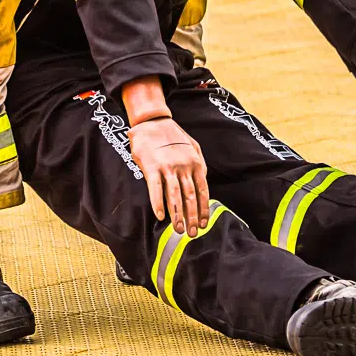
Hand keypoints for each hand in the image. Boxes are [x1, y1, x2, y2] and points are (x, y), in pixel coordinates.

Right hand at [128, 116, 210, 234]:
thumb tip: (204, 180)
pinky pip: (155, 188)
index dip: (203, 209)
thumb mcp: (193, 145)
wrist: (152, 122)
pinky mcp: (151, 167)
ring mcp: (167, 167)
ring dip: (177, 214)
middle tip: (192, 233)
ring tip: (178, 229)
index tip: (203, 224)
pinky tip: (160, 216)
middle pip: (190, 197)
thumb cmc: (173, 135)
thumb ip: (199, 163)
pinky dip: (158, 203)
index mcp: (195, 162)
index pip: (202, 191)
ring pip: (174, 195)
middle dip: (192, 217)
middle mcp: (183, 166)